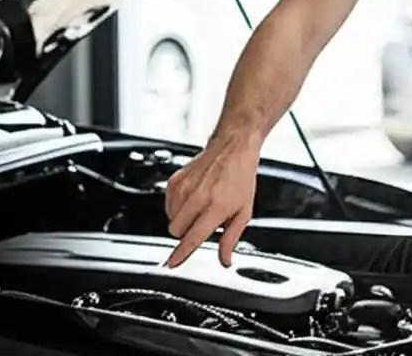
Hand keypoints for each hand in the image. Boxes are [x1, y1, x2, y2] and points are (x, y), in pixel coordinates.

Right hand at [162, 137, 259, 267]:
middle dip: (186, 234)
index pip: (192, 237)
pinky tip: (191, 200)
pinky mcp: (175, 180)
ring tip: (200, 208)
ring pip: (170, 220)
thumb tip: (225, 261)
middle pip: (176, 231)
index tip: (171, 264)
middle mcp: (198, 196)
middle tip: (201, 224)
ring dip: (182, 221)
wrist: (233, 148)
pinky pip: (167, 206)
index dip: (180, 254)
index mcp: (216, 207)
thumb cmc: (240, 179)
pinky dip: (176, 208)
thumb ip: (231, 239)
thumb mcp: (243, 213)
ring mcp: (184, 187)